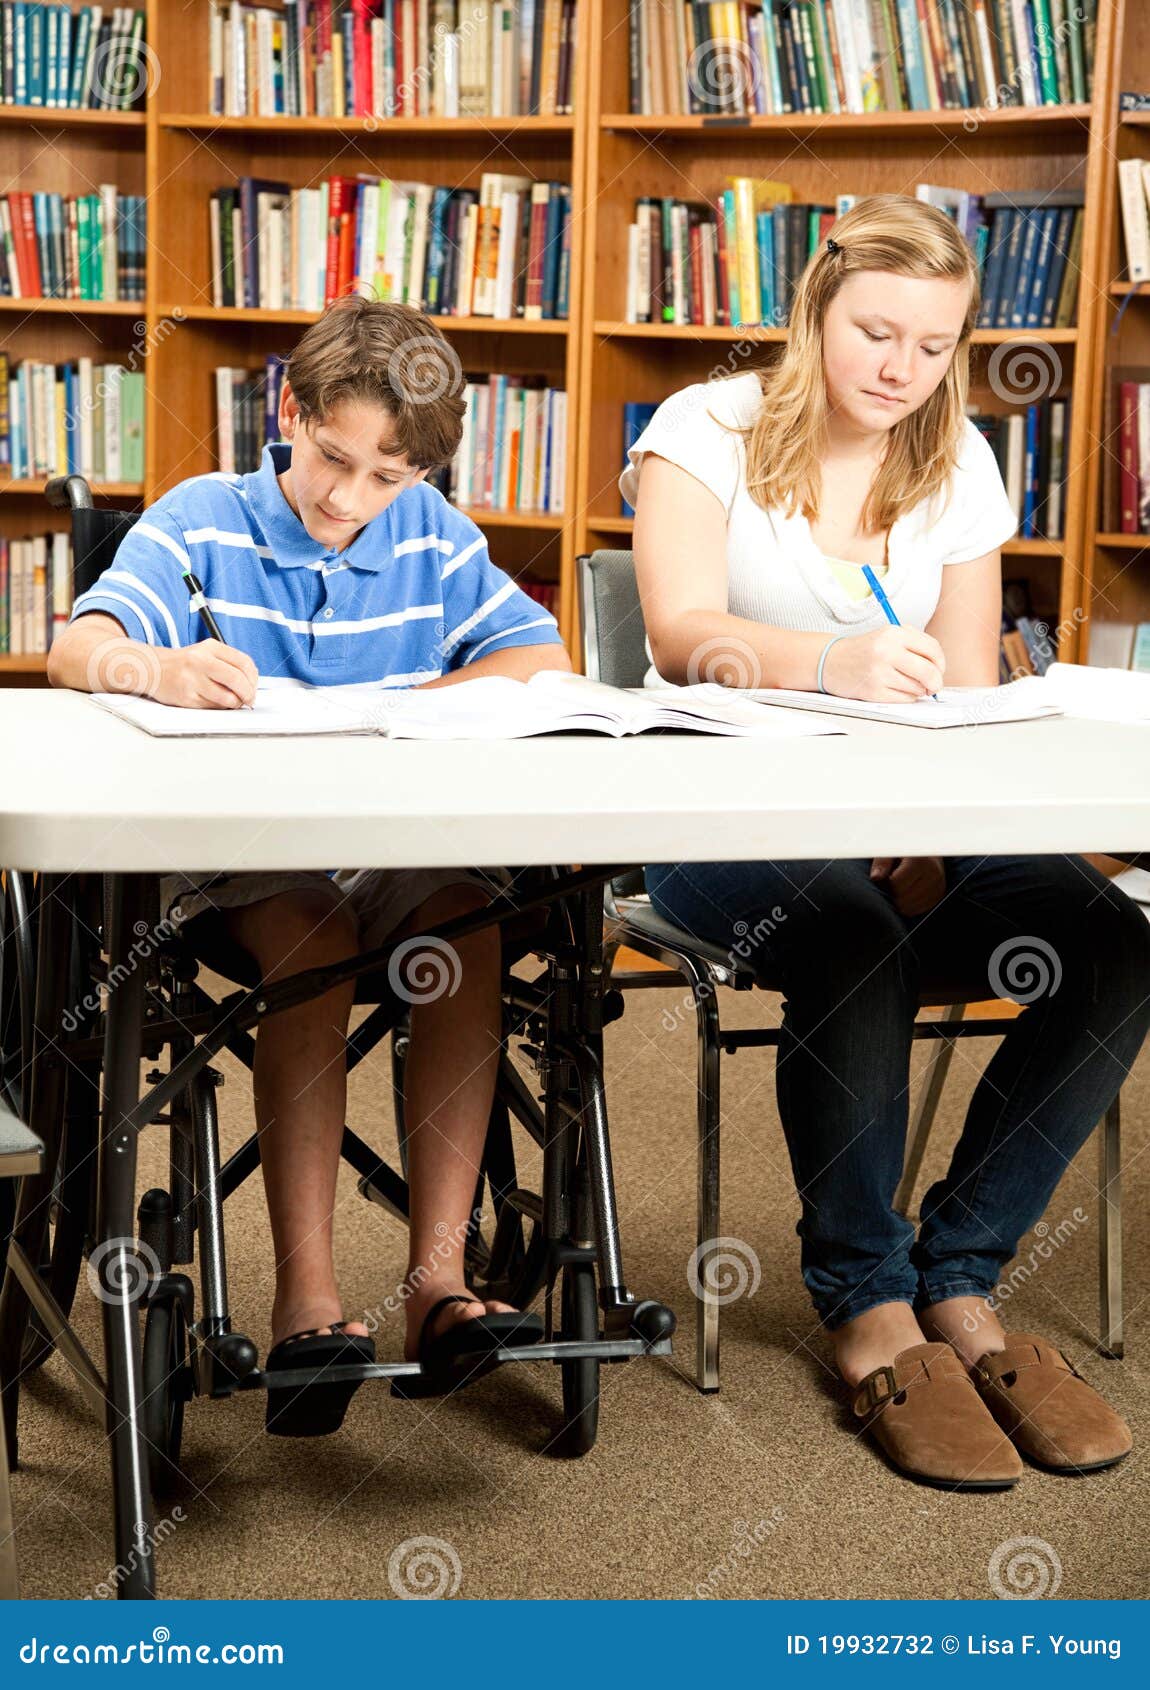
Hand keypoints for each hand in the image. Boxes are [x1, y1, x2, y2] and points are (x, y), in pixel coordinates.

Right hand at [153, 640, 258, 708]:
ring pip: (227, 698)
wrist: (154, 669)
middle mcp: (200, 660)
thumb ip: (229, 663)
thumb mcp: (207, 653)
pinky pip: (212, 707)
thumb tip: (252, 684)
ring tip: (230, 701)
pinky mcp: (186, 697)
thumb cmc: (185, 663)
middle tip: (249, 700)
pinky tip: (213, 701)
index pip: (243, 662)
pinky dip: (218, 707)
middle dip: (248, 694)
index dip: (253, 679)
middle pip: (237, 680)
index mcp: (210, 647)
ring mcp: (192, 679)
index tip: (253, 687)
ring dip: (234, 703)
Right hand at [822, 627, 944, 701]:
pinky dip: (906, 697)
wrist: (830, 661)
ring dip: (918, 690)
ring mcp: (878, 673)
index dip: (941, 663)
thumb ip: (914, 644)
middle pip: (928, 671)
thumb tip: (939, 666)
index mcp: (893, 634)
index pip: (932, 649)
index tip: (939, 669)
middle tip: (934, 685)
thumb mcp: (887, 635)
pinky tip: (897, 690)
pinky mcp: (873, 691)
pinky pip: (903, 699)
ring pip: (917, 688)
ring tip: (907, 684)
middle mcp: (886, 651)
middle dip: (936, 682)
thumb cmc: (863, 650)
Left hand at [869, 856, 946, 917]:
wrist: (925, 851)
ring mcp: (938, 887)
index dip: (886, 882)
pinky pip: (916, 911)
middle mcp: (933, 874)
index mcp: (921, 861)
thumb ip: (881, 863)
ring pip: (908, 908)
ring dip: (899, 901)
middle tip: (893, 882)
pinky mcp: (939, 896)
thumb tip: (875, 877)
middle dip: (892, 893)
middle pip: (902, 899)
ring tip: (901, 886)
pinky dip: (908, 905)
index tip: (887, 875)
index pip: (896, 884)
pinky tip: (908, 892)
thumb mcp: (890, 851)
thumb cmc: (904, 851)